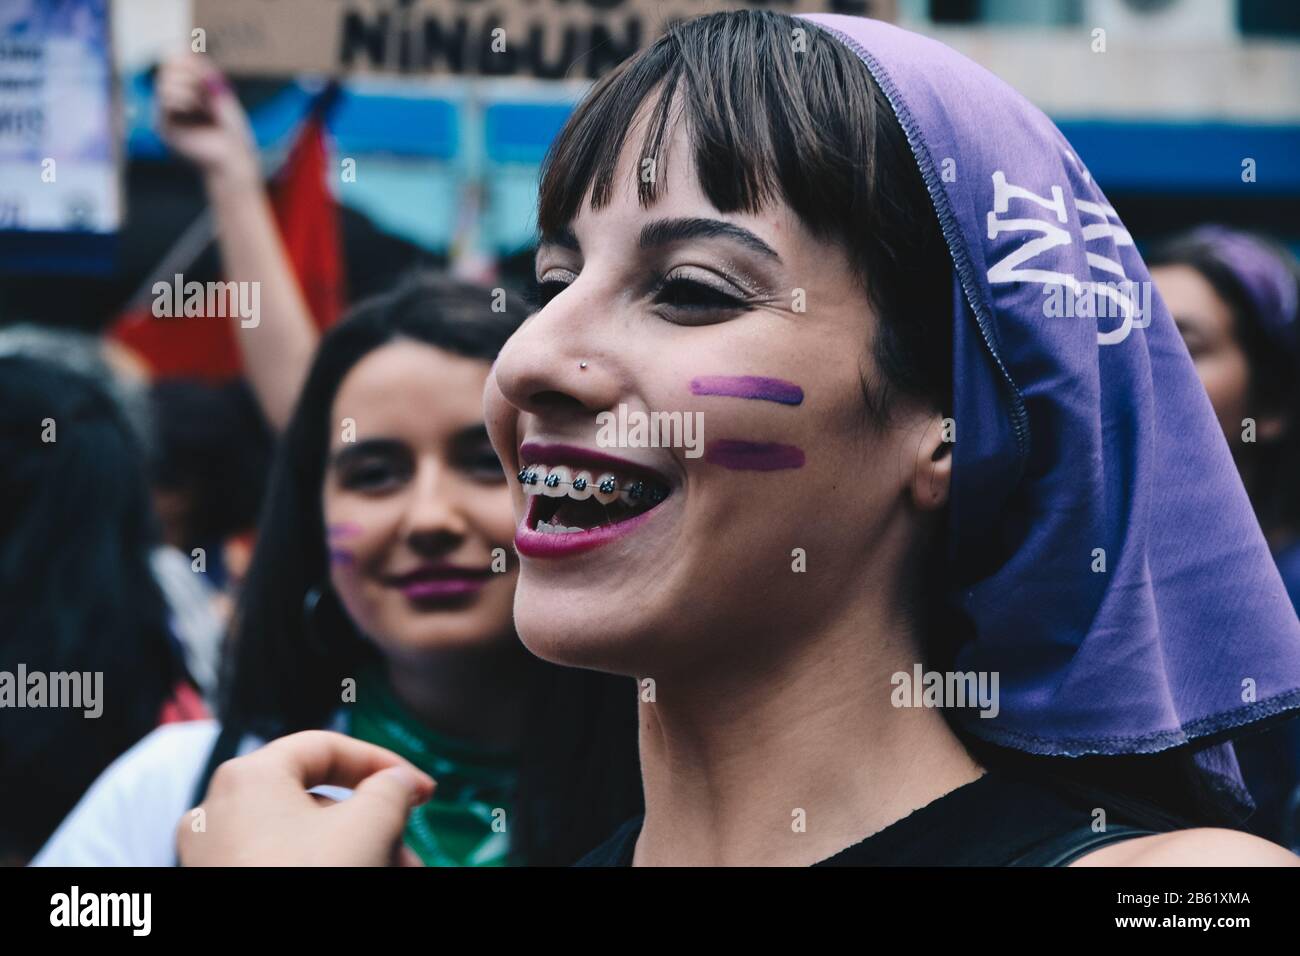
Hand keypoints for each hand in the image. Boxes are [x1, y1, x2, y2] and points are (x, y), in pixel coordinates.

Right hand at [156, 53, 258, 183]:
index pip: (176, 63)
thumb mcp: (221, 96)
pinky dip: (183, 98)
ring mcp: (165, 116)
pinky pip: (165, 99)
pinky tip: (193, 109)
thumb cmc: (232, 133)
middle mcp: (172, 104)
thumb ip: (203, 74)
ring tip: (202, 105)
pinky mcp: (163, 127)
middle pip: (168, 68)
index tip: (209, 74)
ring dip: (189, 88)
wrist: (233, 161)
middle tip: (207, 93)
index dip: (189, 61)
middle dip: (191, 75)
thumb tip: (184, 51)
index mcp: (185, 95)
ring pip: (165, 82)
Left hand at [177, 731, 435, 865]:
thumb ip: (391, 788)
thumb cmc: (301, 881)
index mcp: (249, 776)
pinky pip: (283, 862)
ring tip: (394, 871)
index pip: (327, 747)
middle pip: (319, 801)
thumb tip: (399, 781)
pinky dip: (325, 866)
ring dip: (358, 850)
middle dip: (374, 824)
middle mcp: (222, 810)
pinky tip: (360, 875)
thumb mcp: (368, 825)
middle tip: (408, 848)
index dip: (383, 763)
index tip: (417, 788)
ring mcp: (217, 853)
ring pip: (304, 839)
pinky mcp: (224, 882)